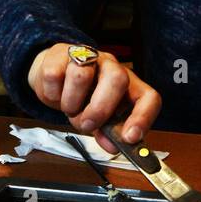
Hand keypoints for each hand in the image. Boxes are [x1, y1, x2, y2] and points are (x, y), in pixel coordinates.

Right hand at [27, 44, 161, 152]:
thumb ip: (107, 132)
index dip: (143, 118)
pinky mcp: (60, 55)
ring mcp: (87, 57)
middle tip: (86, 124)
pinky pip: (54, 75)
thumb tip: (113, 146)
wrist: (54, 75)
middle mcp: (111, 67)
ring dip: (71, 102)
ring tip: (69, 108)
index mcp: (128, 84)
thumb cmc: (82, 98)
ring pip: (81, 76)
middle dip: (100, 108)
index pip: (148, 97)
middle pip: (117, 78)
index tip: (129, 138)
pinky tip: (55, 94)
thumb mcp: (99, 118)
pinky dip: (52, 94)